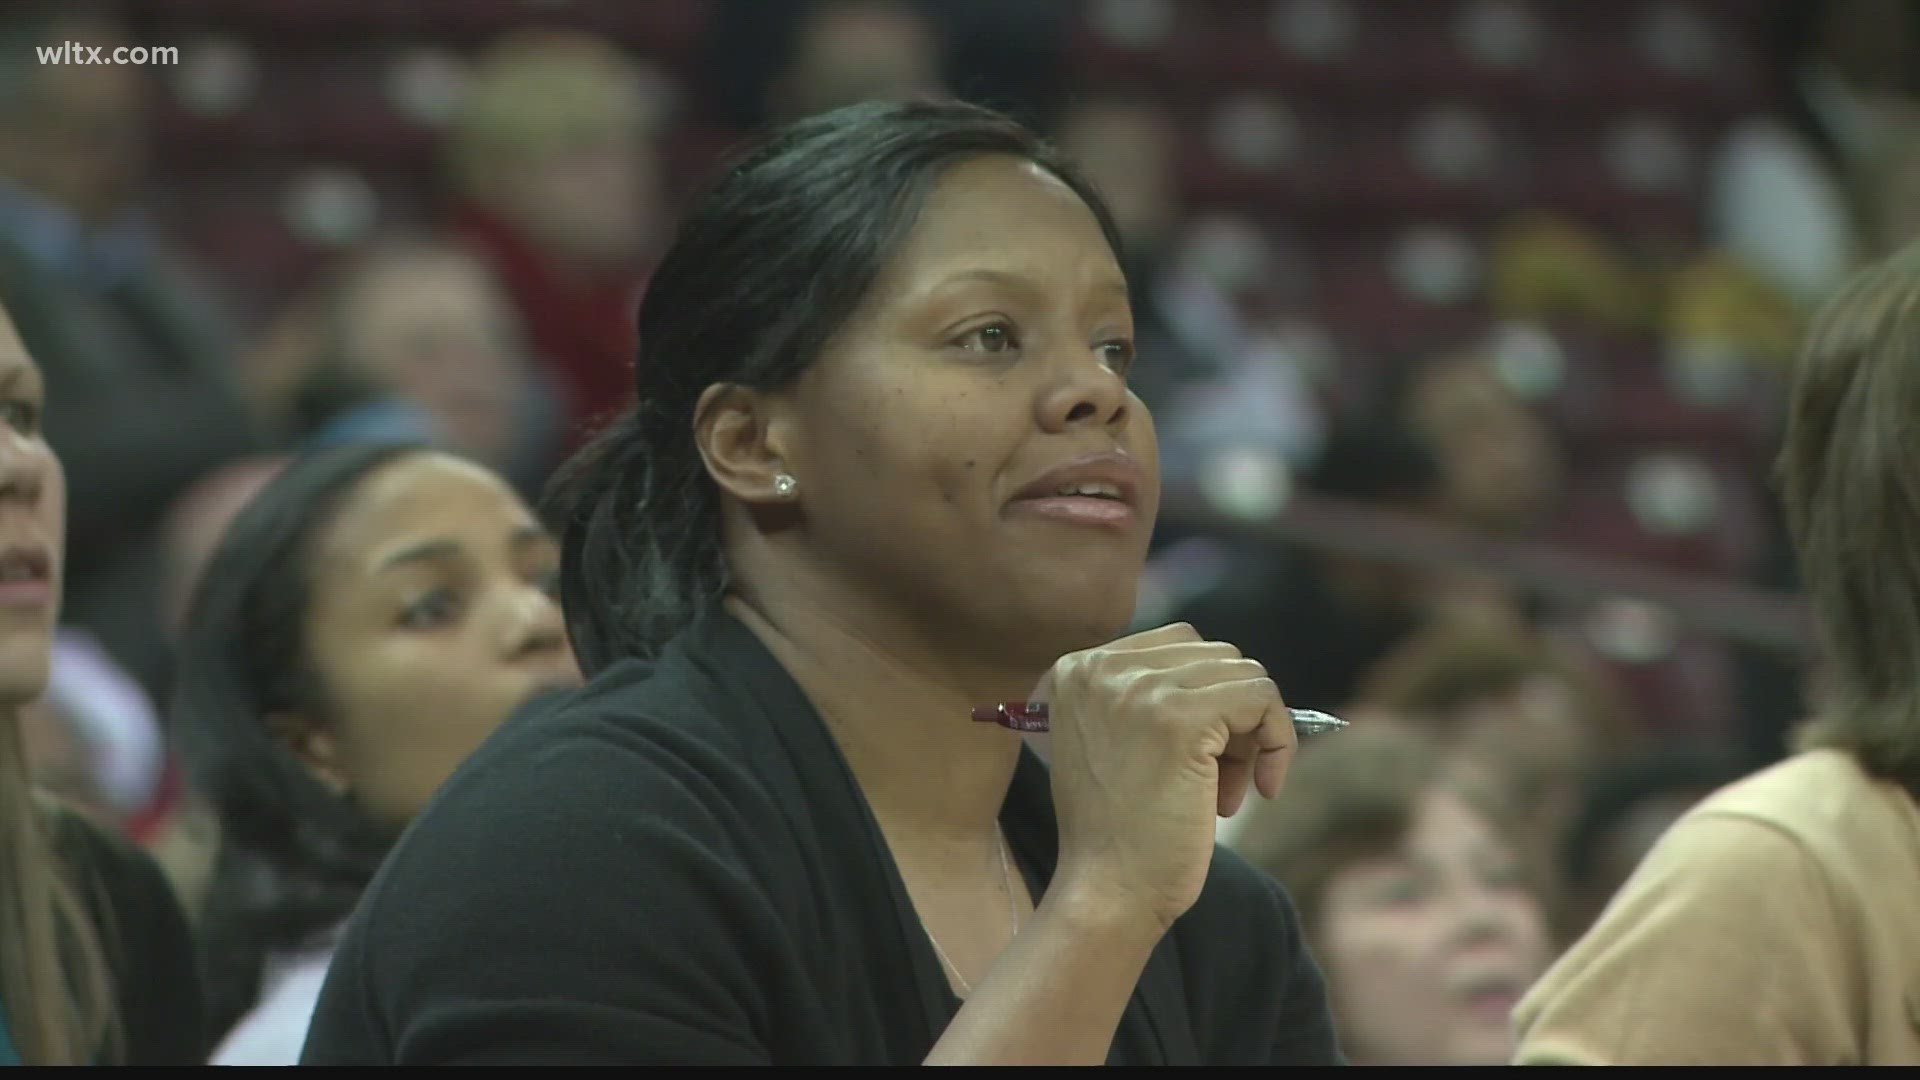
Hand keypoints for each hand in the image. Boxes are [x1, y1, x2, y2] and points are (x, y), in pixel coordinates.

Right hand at [1038, 623, 1296, 933]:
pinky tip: (1263, 788)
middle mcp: (1100, 667)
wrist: (1107, 893)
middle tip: (1221, 781)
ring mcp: (1139, 689)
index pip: (1176, 647)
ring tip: (1228, 793)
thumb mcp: (1115, 743)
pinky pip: (1262, 697)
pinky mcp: (1181, 717)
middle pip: (1213, 656)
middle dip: (1232, 717)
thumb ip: (1150, 699)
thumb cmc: (1119, 834)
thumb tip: (1238, 677)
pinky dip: (1279, 741)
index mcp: (1077, 668)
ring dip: (1253, 735)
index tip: (1204, 757)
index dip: (1208, 699)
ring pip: (1243, 674)